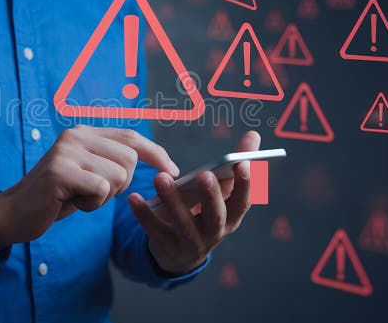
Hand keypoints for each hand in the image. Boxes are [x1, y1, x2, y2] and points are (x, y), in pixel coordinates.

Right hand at [0, 125, 178, 249]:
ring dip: (105, 197)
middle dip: (121, 185)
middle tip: (94, 193)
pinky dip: (92, 204)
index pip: (131, 136)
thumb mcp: (88, 172)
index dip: (155, 153)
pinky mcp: (60, 172)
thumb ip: (112, 160)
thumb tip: (155, 159)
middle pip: (130, 159)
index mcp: (84, 132)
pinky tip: (71, 203)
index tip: (173, 169)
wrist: (15, 213)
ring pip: (118, 175)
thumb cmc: (57, 196)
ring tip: (80, 197)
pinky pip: (100, 189)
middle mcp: (76, 135)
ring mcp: (67, 152)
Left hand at [127, 131, 259, 274]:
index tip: (241, 162)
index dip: (245, 184)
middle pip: (215, 216)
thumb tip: (253, 135)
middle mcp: (215, 233)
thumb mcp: (218, 192)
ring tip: (160, 178)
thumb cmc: (203, 211)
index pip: (242, 201)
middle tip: (204, 174)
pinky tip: (134, 197)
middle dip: (211, 195)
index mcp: (231, 216)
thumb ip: (234, 164)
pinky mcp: (167, 247)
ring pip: (184, 224)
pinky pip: (155, 231)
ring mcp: (191, 243)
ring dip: (173, 201)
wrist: (179, 252)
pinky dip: (144, 214)